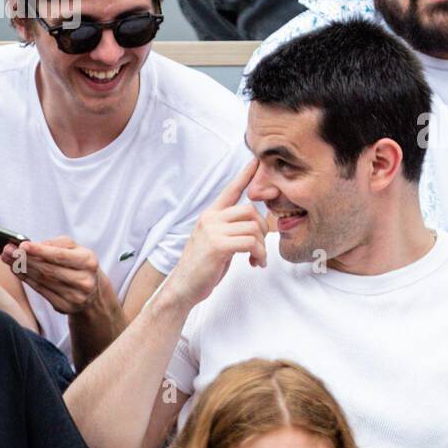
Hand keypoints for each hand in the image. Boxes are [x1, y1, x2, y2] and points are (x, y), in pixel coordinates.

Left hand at [4, 236, 100, 314]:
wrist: (92, 289)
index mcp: (89, 262)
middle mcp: (85, 281)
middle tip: (8, 251)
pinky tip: (17, 271)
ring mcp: (76, 296)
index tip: (22, 245)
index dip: (40, 250)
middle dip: (26, 259)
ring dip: (23, 269)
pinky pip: (41, 291)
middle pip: (49, 269)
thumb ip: (56, 243)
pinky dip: (27, 280)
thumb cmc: (78, 262)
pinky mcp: (65, 307)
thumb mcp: (74, 248)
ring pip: (43, 281)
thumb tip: (33, 245)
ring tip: (9, 259)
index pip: (61, 256)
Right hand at [161, 157, 266, 308]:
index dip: (245, 175)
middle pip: (250, 210)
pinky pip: (251, 242)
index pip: (230, 190)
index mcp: (210, 215)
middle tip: (261, 249)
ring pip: (254, 227)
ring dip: (262, 246)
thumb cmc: (203, 267)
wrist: (184, 287)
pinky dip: (259, 254)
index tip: (256, 160)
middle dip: (263, 230)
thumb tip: (256, 225)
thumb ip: (231, 229)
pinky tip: (256, 264)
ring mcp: (213, 231)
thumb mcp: (217, 242)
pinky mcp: (218, 245)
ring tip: (258, 259)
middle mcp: (210, 218)